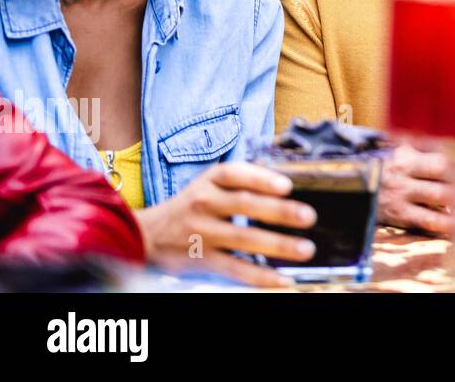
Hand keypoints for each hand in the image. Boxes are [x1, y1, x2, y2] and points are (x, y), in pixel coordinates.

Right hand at [134, 162, 317, 288]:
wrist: (146, 235)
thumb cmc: (191, 205)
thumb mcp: (210, 184)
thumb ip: (243, 181)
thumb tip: (286, 184)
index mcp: (210, 181)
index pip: (236, 174)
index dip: (261, 179)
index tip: (287, 185)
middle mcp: (204, 203)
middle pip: (244, 205)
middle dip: (278, 211)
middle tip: (308, 216)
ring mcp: (202, 232)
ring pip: (243, 238)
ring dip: (277, 245)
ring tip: (305, 249)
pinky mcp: (201, 259)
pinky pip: (233, 268)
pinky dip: (258, 275)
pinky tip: (281, 279)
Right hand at [378, 143, 454, 234]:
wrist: (352, 183)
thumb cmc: (389, 163)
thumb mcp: (404, 146)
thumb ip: (431, 143)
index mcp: (410, 151)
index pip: (443, 153)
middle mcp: (406, 172)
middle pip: (443, 174)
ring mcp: (402, 195)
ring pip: (439, 199)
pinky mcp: (401, 216)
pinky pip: (430, 223)